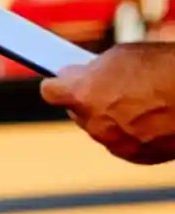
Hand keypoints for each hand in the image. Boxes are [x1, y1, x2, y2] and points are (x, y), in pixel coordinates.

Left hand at [41, 43, 174, 164]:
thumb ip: (90, 70)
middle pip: (77, 111)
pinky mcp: (137, 157)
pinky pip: (125, 144)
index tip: (64, 79)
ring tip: (140, 101)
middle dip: (89, 100)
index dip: (59, 83)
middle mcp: (93, 124)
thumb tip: (71, 76)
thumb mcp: (120, 56)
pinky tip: (152, 118)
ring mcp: (115, 143)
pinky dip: (133, 133)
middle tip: (110, 87)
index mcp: (81, 95)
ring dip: (112, 118)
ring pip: (102, 129)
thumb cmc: (163, 69)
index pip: (50, 91)